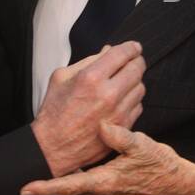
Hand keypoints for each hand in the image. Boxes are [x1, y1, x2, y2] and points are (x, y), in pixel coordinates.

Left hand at [21, 121, 194, 194]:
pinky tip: (69, 172)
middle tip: (26, 181)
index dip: (46, 188)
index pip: (68, 186)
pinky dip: (71, 184)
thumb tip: (102, 126)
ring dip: (57, 185)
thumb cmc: (161, 169)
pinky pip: (82, 190)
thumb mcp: (143, 148)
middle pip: (65, 191)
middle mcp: (100, 194)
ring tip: (39, 178)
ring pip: (73, 191)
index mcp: (105, 183)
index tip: (26, 188)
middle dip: (45, 187)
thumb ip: (121, 137)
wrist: (177, 188)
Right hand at [31, 43, 145, 177]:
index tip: (134, 47)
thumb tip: (108, 50)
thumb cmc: (54, 112)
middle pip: (137, 69)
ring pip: (140, 88)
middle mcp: (108, 94)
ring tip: (123, 82)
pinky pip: (138, 106)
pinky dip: (132, 100)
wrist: (53, 147)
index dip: (131, 47)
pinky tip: (121, 100)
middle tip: (133, 61)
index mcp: (91, 78)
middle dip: (137, 61)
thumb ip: (88, 61)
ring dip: (135, 81)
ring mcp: (118, 112)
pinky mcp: (123, 127)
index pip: (122, 54)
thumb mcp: (62, 78)